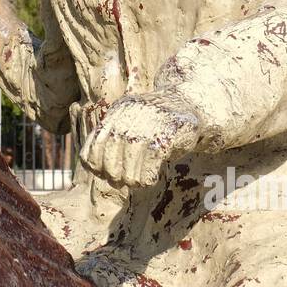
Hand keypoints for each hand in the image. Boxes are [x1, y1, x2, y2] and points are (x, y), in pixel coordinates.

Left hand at [80, 92, 198, 187]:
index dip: (97, 168)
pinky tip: (152, 179)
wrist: (192, 104)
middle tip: (127, 181)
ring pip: (128, 162)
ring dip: (133, 180)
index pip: (94, 147)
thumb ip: (112, 140)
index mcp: (117, 112)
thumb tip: (95, 169)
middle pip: (109, 157)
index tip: (107, 176)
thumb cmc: (158, 123)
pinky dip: (147, 177)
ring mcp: (148, 121)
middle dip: (115, 176)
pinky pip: (150, 163)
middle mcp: (129, 114)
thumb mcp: (130, 124)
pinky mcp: (168, 131)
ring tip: (139, 182)